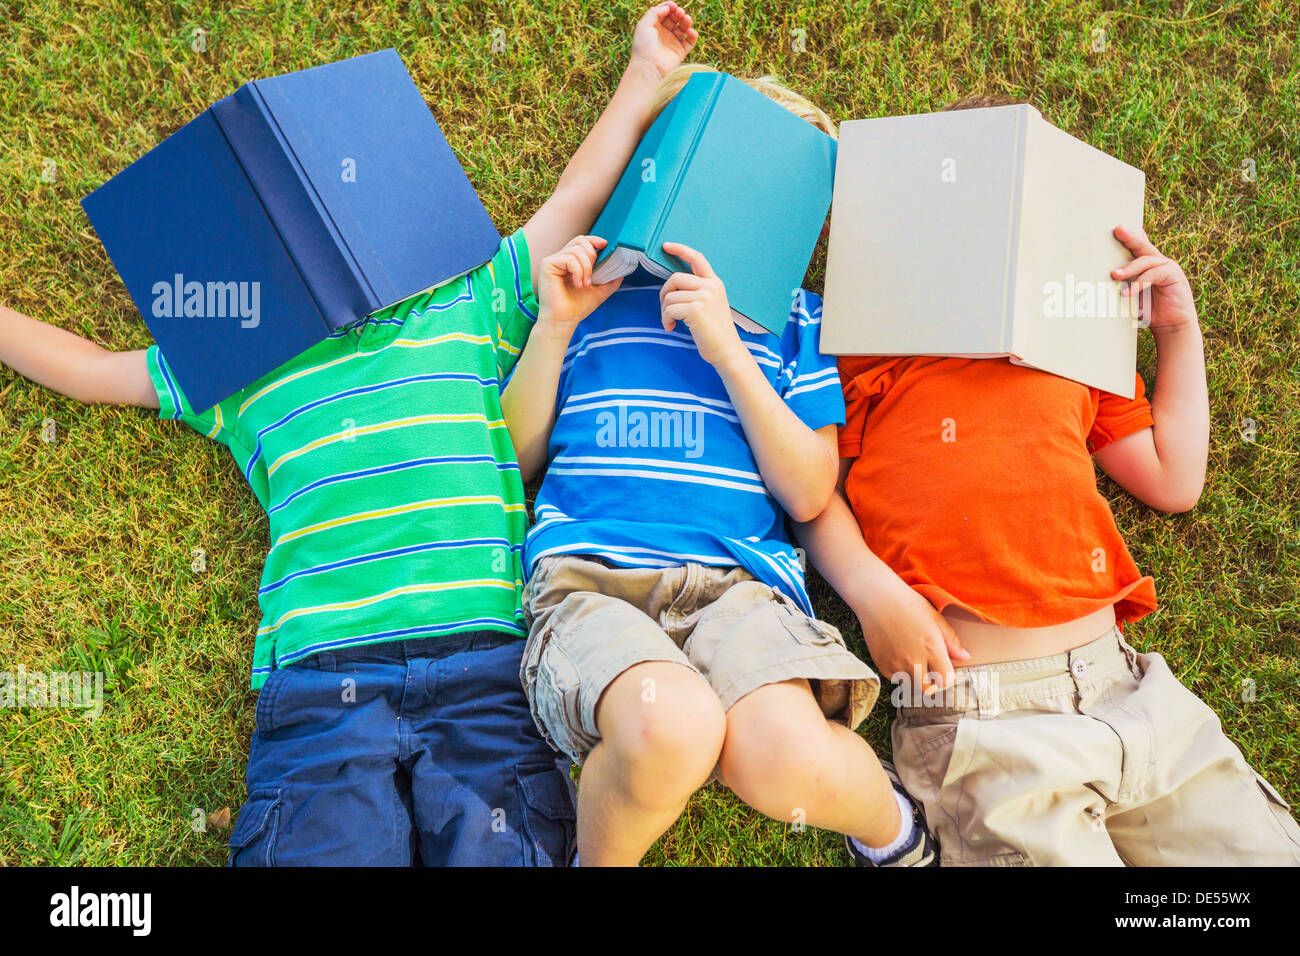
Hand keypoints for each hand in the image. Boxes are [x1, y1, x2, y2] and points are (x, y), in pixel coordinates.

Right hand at [536, 236, 622, 336]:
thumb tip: (623, 269)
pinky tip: (577, 284)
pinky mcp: (547, 265)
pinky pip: (569, 258)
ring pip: (576, 250)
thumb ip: (610, 280)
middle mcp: (560, 258)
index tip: (605, 245)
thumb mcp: (599, 291)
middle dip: (592, 256)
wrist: (564, 321)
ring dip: (586, 268)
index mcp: (571, 262)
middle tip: (592, 276)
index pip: (582, 241)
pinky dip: (578, 271)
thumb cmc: (578, 307)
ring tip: (585, 284)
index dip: (594, 240)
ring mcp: (553, 261)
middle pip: (580, 241)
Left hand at [629, 2, 697, 78]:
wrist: (649, 68)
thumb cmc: (644, 46)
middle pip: (674, 19)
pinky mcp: (680, 52)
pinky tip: (689, 31)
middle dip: (678, 13)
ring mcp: (672, 43)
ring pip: (683, 28)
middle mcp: (663, 34)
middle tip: (680, 13)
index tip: (673, 5)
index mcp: (653, 27)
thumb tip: (668, 7)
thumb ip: (655, 12)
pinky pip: (690, 41)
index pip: (664, 13)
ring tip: (686, 20)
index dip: (669, 7)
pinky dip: (692, 34)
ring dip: (686, 21)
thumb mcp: (644, 24)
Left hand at [658, 241, 747, 367]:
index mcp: (715, 283)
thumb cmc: (715, 332)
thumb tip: (672, 286)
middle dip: (665, 294)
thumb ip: (697, 292)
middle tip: (666, 311)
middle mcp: (710, 286)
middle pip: (675, 277)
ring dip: (665, 311)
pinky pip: (669, 308)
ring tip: (671, 323)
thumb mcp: (710, 305)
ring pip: (670, 295)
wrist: (727, 351)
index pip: (697, 258)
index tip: (666, 245)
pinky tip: (671, 328)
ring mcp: (704, 296)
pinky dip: (665, 319)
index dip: (680, 249)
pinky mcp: (696, 309)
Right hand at [857, 579, 969, 696]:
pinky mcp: (882, 665)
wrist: (877, 599)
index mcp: (932, 649)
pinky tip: (897, 653)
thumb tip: (965, 656)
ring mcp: (896, 665)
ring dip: (914, 676)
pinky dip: (898, 671)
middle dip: (931, 682)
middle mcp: (914, 661)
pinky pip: (894, 677)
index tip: (943, 668)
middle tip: (929, 668)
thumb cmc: (908, 604)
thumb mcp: (936, 618)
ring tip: (911, 656)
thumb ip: (952, 641)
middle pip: (928, 689)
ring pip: (910, 684)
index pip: (946, 680)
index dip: (947, 676)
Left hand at [1112, 225, 1198, 333]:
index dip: (1128, 235)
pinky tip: (1128, 292)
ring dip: (1129, 268)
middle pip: (1142, 245)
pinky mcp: (1174, 276)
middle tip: (1117, 229)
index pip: (1136, 246)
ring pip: (1146, 261)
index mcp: (1146, 263)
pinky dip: (1140, 283)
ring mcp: (1167, 267)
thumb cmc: (1148, 310)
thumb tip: (1095, 281)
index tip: (1114, 225)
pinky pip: (1154, 276)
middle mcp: (1157, 261)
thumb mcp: (1130, 295)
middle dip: (1130, 237)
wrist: (1171, 325)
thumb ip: (1121, 285)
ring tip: (1114, 274)